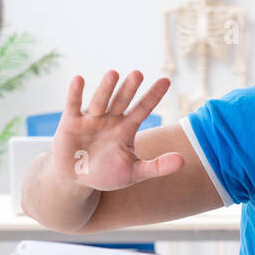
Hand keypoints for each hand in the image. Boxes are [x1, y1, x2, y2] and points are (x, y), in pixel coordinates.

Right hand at [52, 70, 183, 190]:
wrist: (77, 180)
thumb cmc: (106, 174)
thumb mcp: (134, 173)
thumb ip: (157, 167)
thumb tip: (183, 161)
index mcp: (126, 128)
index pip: (143, 109)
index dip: (153, 96)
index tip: (166, 80)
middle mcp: (110, 119)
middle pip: (122, 101)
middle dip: (129, 88)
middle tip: (138, 74)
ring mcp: (91, 119)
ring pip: (101, 101)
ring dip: (106, 89)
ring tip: (114, 74)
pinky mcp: (70, 123)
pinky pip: (73, 105)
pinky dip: (75, 93)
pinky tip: (79, 80)